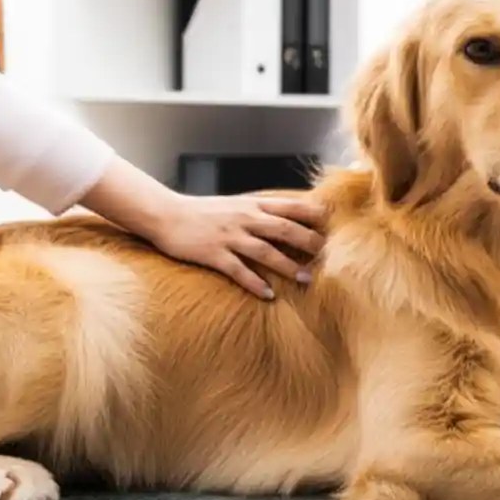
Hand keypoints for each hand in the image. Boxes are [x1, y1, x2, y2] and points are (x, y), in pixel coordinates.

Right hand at [144, 193, 325, 298]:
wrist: (166, 214)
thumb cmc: (202, 212)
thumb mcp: (234, 205)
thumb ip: (259, 212)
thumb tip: (287, 221)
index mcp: (252, 205)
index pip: (290, 207)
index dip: (313, 216)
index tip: (333, 227)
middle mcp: (244, 218)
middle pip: (284, 229)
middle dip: (308, 242)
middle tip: (328, 256)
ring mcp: (229, 235)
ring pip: (265, 251)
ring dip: (287, 266)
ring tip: (305, 279)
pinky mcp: (214, 253)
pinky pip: (239, 271)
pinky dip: (255, 283)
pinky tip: (268, 294)